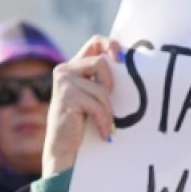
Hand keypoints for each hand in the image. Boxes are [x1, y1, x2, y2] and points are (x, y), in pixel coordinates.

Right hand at [42, 35, 123, 177]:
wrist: (63, 149)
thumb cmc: (82, 124)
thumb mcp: (93, 96)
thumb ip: (101, 80)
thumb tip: (127, 64)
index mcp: (73, 67)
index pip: (95, 42)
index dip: (110, 44)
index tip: (122, 58)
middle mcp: (65, 70)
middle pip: (100, 63)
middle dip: (109, 85)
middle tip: (106, 104)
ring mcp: (64, 82)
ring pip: (101, 87)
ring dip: (108, 109)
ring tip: (105, 124)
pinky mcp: (67, 96)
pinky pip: (97, 104)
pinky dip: (104, 120)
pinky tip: (103, 132)